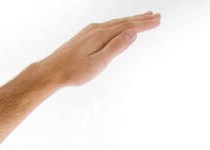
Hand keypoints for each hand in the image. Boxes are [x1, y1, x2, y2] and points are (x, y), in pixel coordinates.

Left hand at [39, 12, 160, 88]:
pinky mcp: (86, 35)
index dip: (144, 24)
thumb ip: (115, 48)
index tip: (158, 20)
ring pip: (116, 23)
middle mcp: (97, 28)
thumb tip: (133, 32)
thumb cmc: (73, 72)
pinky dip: (119, 25)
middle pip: (124, 22)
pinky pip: (108, 26)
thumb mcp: (97, 63)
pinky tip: (121, 27)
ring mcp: (90, 31)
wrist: (51, 71)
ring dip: (131, 20)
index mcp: (102, 34)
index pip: (129, 27)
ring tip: (143, 18)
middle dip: (141, 19)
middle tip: (156, 16)